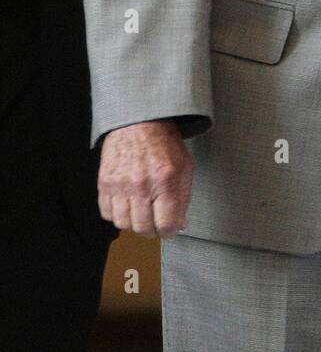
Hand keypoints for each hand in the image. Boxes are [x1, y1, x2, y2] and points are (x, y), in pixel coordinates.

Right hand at [98, 119, 192, 236]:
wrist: (139, 121)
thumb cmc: (163, 143)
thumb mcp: (184, 167)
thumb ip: (183, 198)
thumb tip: (179, 224)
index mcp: (166, 180)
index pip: (166, 225)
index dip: (169, 230)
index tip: (169, 225)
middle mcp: (142, 184)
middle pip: (143, 228)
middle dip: (152, 228)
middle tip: (155, 218)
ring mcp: (120, 184)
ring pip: (123, 224)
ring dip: (133, 221)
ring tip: (140, 209)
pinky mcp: (104, 181)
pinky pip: (106, 213)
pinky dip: (116, 212)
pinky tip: (126, 202)